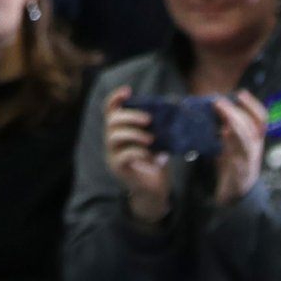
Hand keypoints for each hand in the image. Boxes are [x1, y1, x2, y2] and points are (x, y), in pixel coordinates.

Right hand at [104, 87, 172, 224]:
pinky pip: (124, 156)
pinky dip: (139, 153)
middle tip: (149, 119)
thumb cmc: (154, 161)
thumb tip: (171, 113)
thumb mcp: (156, 141)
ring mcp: (112, 154)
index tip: (128, 90)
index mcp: (119, 130)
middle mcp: (112, 140)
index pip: (110, 110)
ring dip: (134, 134)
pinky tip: (153, 157)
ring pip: (114, 137)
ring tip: (151, 139)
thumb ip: (157, 129)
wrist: (153, 189)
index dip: (115, 98)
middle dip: (130, 116)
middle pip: (111, 120)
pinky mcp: (118, 168)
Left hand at [210, 90, 265, 205]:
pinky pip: (239, 154)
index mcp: (254, 140)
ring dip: (234, 121)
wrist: (236, 196)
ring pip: (248, 138)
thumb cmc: (232, 167)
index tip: (240, 93)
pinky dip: (232, 141)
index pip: (261, 118)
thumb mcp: (231, 145)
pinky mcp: (241, 171)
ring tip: (219, 110)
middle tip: (219, 101)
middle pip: (255, 125)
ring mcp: (250, 159)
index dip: (253, 104)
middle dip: (238, 110)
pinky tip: (223, 133)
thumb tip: (214, 108)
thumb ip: (227, 129)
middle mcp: (255, 148)